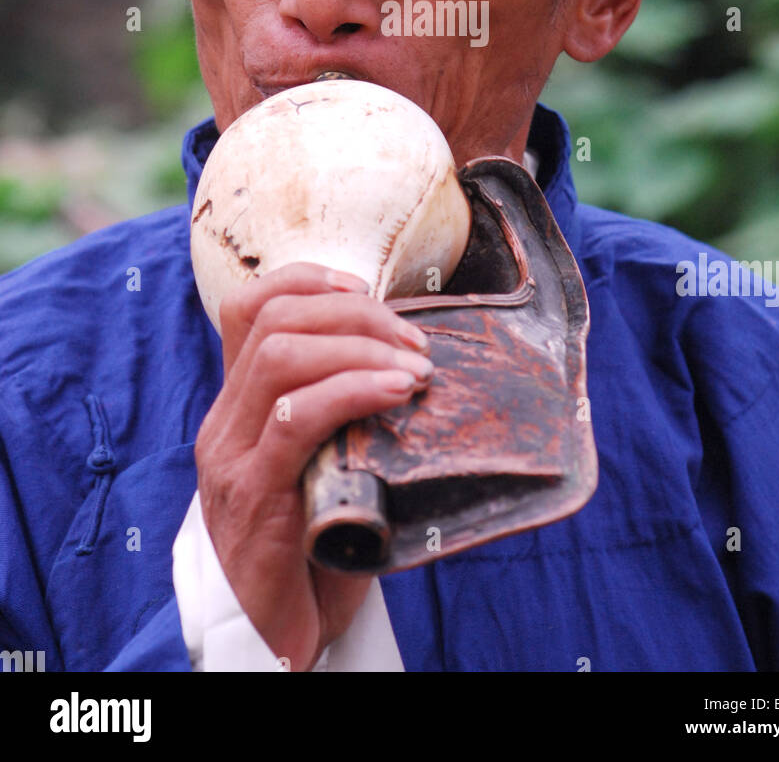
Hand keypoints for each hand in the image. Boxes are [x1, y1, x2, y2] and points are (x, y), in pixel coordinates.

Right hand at [194, 262, 431, 670]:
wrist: (273, 638)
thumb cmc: (313, 549)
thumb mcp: (326, 465)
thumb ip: (346, 417)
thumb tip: (416, 366)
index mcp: (239, 406)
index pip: (251, 307)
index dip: (310, 279)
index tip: (369, 288)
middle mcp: (225, 422)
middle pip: (275, 321)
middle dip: (355, 313)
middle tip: (415, 342)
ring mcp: (232, 458)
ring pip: (282, 358)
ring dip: (361, 348)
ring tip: (415, 369)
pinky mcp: (253, 498)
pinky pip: (296, 420)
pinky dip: (353, 392)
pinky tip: (396, 394)